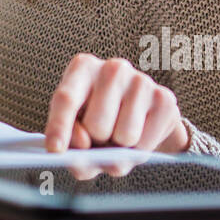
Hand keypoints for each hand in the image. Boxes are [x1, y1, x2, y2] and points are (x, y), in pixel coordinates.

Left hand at [44, 54, 189, 153]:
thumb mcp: (77, 132)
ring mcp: (141, 80)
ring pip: (125, 137)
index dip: (59, 126)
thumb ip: (71, 143)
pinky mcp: (165, 98)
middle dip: (97, 142)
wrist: (141, 115)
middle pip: (97, 125)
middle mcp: (112, 68)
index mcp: (82, 68)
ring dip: (120, 148)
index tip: (54, 150)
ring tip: (119, 136)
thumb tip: (81, 144)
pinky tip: (139, 135)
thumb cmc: (98, 121)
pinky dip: (140, 151)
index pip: (66, 98)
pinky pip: (147, 143)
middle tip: (100, 137)